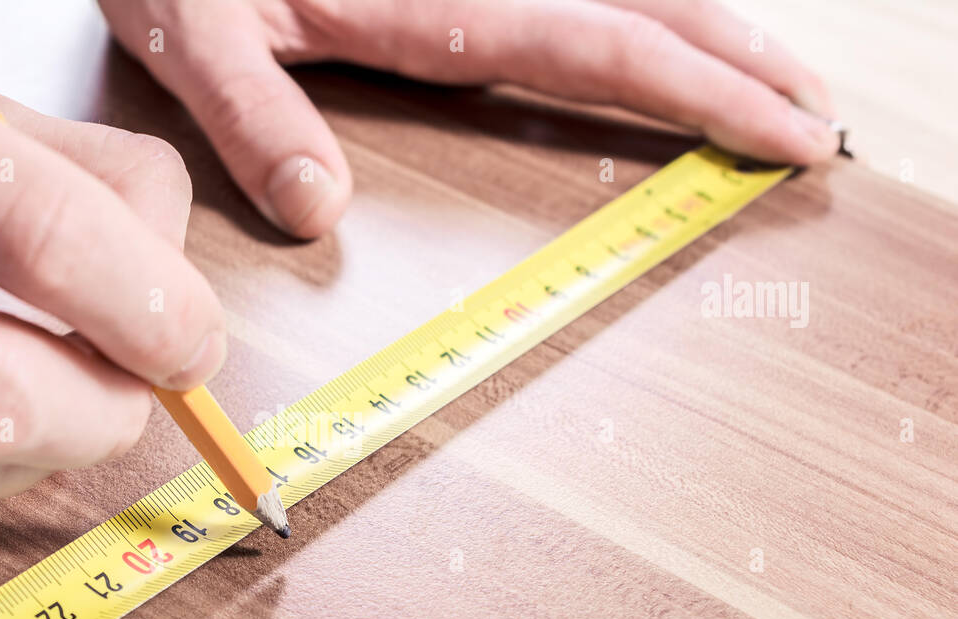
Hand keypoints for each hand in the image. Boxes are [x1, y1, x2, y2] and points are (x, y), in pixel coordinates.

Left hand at [99, 0, 840, 237]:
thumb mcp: (191, 30)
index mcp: (424, 0)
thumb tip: (321, 211)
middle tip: (814, 118)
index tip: (780, 133)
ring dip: (706, 30)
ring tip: (773, 75)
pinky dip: (635, 9)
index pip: (597, 48)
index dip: (700, 93)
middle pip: (641, 8)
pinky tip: (659, 28)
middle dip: (737, 62)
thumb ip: (252, 118)